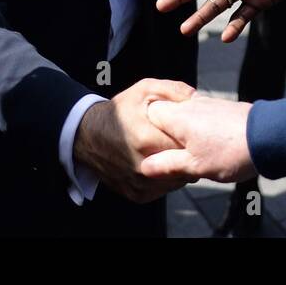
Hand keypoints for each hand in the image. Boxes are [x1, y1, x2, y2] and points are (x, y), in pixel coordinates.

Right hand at [73, 78, 195, 202]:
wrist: (88, 135)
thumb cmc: (120, 111)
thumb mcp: (144, 90)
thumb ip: (174, 90)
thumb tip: (197, 98)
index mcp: (145, 138)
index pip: (186, 144)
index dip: (192, 136)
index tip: (190, 130)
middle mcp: (142, 166)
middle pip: (184, 165)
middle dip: (188, 153)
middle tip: (185, 141)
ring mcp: (139, 184)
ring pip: (177, 181)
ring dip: (178, 168)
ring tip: (170, 151)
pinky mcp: (137, 194)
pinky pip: (164, 189)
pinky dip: (167, 178)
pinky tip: (161, 163)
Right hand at [141, 96, 255, 183]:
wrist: (270, 136)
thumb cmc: (230, 152)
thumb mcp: (195, 165)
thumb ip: (167, 164)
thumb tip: (144, 167)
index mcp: (177, 116)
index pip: (149, 113)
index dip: (148, 131)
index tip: (154, 149)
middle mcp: (189, 105)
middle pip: (166, 116)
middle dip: (167, 136)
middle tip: (177, 159)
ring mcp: (207, 104)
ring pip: (185, 118)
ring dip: (186, 136)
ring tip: (198, 156)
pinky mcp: (222, 108)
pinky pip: (201, 118)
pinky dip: (201, 132)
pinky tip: (213, 148)